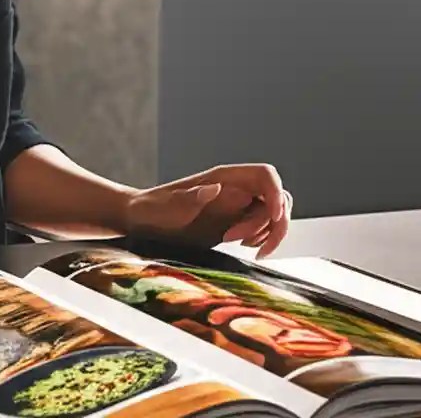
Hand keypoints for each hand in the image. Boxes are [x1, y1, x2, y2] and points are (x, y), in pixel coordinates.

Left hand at [124, 164, 293, 256]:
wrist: (142, 221)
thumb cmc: (152, 209)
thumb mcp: (168, 206)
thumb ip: (191, 198)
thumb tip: (216, 188)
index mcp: (224, 178)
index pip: (265, 175)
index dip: (276, 194)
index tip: (273, 216)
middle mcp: (235, 189)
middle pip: (277, 198)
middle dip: (270, 223)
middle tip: (240, 242)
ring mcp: (237, 206)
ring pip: (273, 215)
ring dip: (266, 232)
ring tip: (236, 244)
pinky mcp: (235, 222)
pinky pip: (263, 228)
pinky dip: (261, 238)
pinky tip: (241, 246)